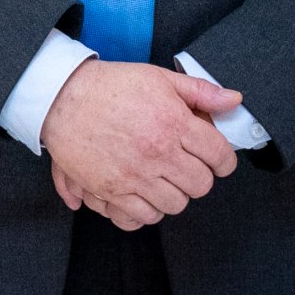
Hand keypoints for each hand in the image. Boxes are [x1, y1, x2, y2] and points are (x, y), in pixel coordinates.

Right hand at [40, 59, 240, 230]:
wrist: (61, 97)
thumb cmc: (109, 86)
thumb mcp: (158, 78)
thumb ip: (199, 90)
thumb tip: (233, 100)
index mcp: (173, 122)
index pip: (219, 155)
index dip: (223, 160)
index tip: (216, 160)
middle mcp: (157, 151)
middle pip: (201, 185)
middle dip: (198, 176)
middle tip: (185, 166)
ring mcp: (135, 174)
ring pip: (176, 204)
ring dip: (173, 193)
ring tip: (163, 179)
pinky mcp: (112, 190)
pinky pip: (144, 216)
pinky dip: (148, 210)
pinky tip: (144, 193)